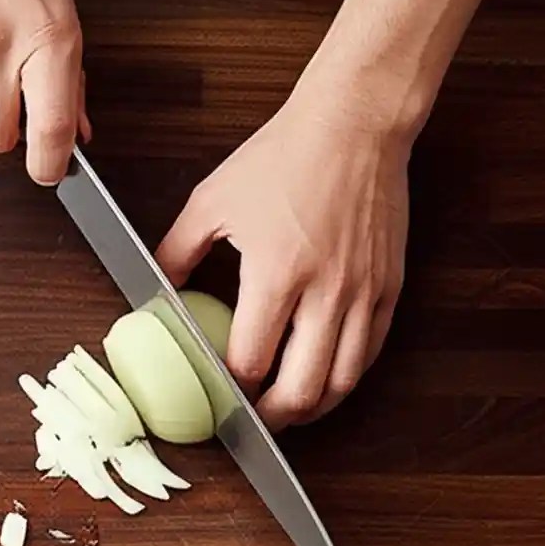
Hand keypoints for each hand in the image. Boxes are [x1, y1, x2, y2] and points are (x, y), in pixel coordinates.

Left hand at [155, 103, 408, 431]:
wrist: (354, 124)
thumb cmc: (285, 155)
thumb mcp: (213, 200)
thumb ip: (177, 252)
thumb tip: (155, 288)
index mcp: (277, 273)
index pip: (251, 362)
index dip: (231, 391)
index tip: (216, 394)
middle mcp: (326, 292)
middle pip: (301, 389)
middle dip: (272, 419)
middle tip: (252, 422)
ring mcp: (364, 293)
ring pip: (343, 382)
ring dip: (313, 408)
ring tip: (289, 410)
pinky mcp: (389, 287)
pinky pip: (371, 353)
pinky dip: (346, 377)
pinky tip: (325, 376)